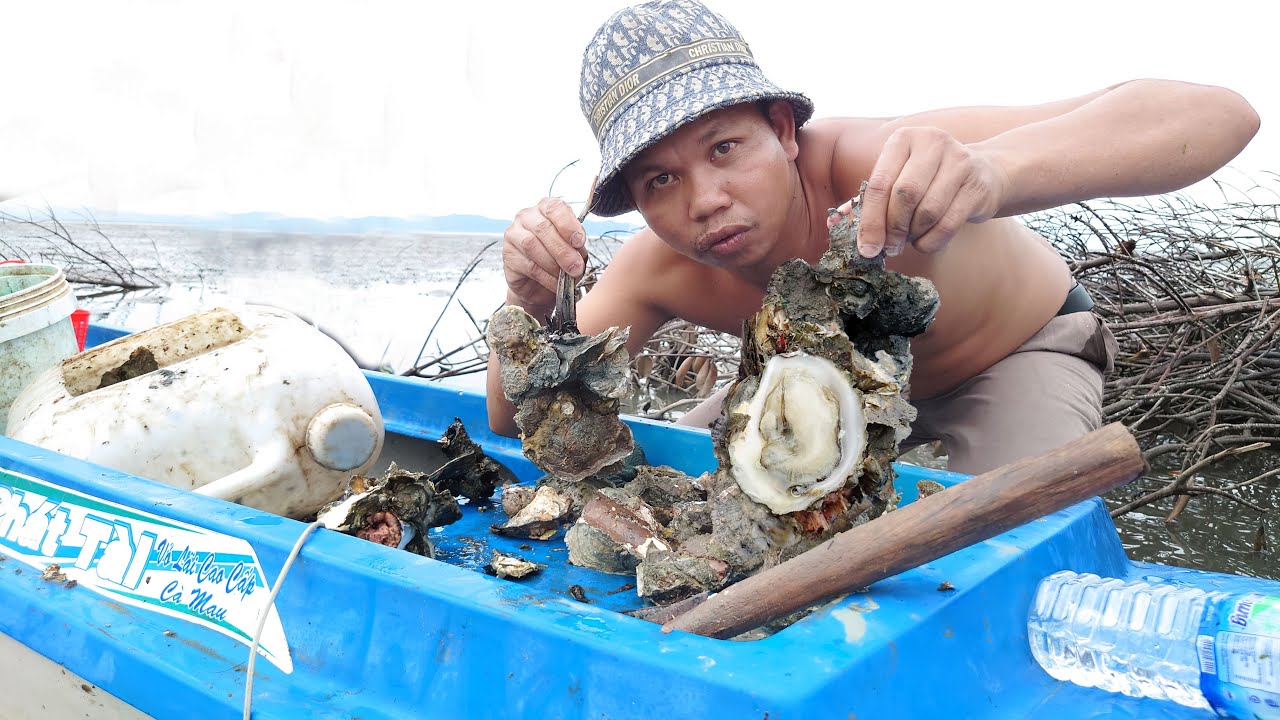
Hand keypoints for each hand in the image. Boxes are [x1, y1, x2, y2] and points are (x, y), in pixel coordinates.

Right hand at [503, 197, 588, 311]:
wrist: (540, 283)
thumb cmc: (559, 259)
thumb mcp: (574, 248)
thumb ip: (576, 245)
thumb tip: (577, 249)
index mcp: (545, 208)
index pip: (554, 208)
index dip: (568, 225)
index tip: (579, 242)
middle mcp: (526, 217)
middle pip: (543, 228)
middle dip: (563, 250)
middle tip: (576, 267)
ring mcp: (513, 234)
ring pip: (531, 245)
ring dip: (553, 264)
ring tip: (566, 277)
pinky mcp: (508, 255)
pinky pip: (527, 265)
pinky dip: (545, 276)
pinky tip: (555, 283)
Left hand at [827, 127, 1008, 256]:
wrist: (984, 172)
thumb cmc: (928, 179)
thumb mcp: (897, 177)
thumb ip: (867, 199)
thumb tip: (835, 223)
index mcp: (903, 139)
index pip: (879, 184)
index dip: (870, 221)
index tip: (866, 248)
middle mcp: (932, 143)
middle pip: (904, 196)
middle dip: (892, 229)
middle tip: (889, 248)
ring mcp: (959, 161)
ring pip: (927, 212)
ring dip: (913, 235)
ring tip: (909, 239)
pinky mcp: (977, 184)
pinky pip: (948, 223)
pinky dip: (932, 241)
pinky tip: (927, 241)